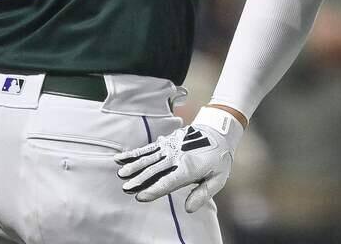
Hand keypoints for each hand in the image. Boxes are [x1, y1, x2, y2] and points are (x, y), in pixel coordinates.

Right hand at [115, 106, 243, 211]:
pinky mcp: (165, 141)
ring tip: (121, 174)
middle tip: (125, 188)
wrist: (218, 131)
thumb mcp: (218, 178)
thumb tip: (189, 208)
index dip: (154, 190)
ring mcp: (170, 147)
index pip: (169, 181)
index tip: (140, 196)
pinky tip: (121, 158)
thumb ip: (203, 194)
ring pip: (149, 157)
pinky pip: (148, 148)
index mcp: (190, 167)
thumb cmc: (218, 159)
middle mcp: (177, 156)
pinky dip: (134, 153)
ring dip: (134, 166)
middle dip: (139, 179)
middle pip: (155, 169)